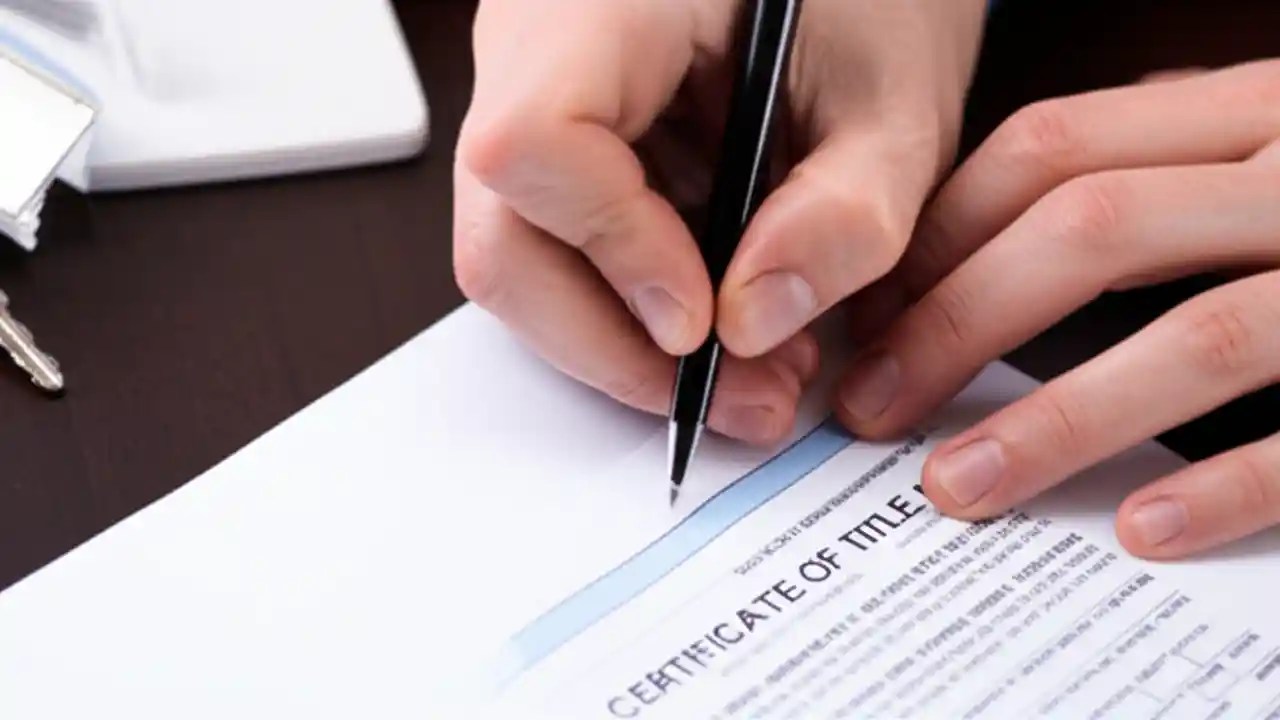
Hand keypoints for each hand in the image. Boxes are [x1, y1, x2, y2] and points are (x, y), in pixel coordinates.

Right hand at [453, 0, 986, 443]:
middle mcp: (534, 44)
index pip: (536, 142)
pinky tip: (725, 323)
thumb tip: (748, 329)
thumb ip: (844, 216)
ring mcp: (532, 97)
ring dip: (631, 342)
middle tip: (734, 398)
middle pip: (505, 234)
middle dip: (616, 344)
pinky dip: (637, 307)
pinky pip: (560, 250)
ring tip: (753, 370)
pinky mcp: (558, 144)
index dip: (612, 249)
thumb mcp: (896, 101)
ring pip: (524, 260)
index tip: (702, 320)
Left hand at [836, 60, 1279, 558]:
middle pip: (1090, 229)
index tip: (872, 313)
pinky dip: (1231, 484)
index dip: (941, 235)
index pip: (1053, 147)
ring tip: (957, 487)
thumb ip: (1165, 167)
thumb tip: (1000, 225)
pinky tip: (1143, 530)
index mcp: (1257, 108)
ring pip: (1197, 336)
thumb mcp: (1271, 145)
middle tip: (872, 407)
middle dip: (954, 324)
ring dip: (1054, 421)